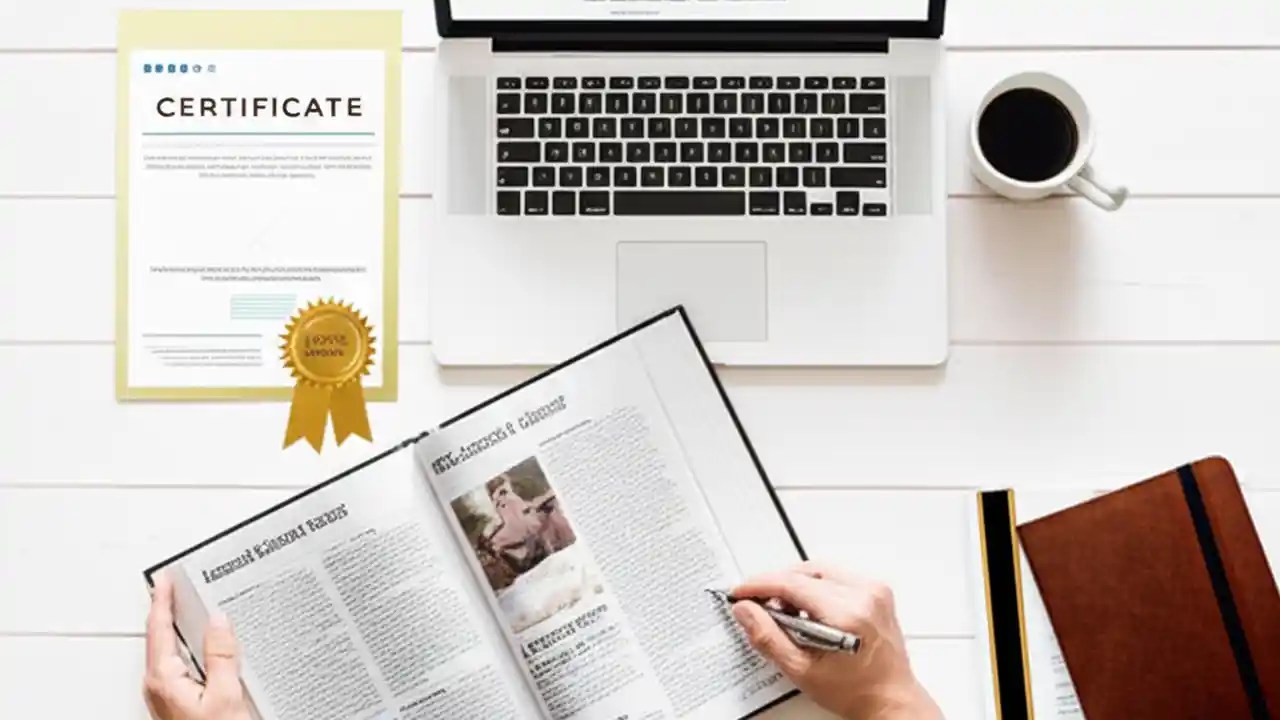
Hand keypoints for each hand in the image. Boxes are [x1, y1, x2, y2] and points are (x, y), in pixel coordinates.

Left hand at [144, 574, 252, 719]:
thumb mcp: (225, 695)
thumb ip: (221, 655)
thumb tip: (218, 621)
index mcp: (164, 678)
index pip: (159, 628)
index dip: (162, 599)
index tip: (164, 577)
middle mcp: (159, 685)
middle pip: (161, 637)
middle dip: (170, 610)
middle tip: (177, 586)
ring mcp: (168, 695)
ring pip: (172, 651)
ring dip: (182, 629)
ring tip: (192, 608)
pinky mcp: (179, 702)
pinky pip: (183, 665)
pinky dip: (192, 648)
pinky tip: (205, 644)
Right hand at [731, 562, 941, 719]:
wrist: (890, 699)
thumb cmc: (855, 691)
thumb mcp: (802, 670)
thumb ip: (768, 637)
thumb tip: (746, 611)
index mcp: (848, 613)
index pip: (792, 583)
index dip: (759, 585)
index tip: (741, 592)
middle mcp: (864, 595)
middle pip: (805, 572)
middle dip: (776, 585)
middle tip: (760, 606)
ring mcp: (874, 590)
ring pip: (820, 570)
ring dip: (796, 585)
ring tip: (786, 612)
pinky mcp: (877, 591)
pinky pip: (836, 576)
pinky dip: (816, 586)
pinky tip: (809, 609)